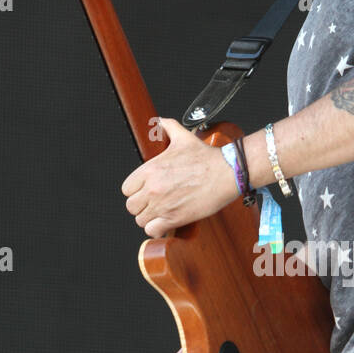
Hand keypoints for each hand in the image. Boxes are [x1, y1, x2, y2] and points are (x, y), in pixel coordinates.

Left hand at [121, 118, 238, 236]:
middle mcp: (153, 188)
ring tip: (160, 213)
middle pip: (131, 206)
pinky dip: (157, 229)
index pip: (126, 188)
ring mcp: (162, 205)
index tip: (145, 191)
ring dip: (149, 218)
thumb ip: (167, 127)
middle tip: (153, 203)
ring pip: (140, 220)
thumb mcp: (183, 137)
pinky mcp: (174, 218)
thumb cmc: (207, 158)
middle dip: (141, 206)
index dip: (135, 191)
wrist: (226, 173)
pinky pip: (152, 230)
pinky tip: (165, 223)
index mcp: (150, 170)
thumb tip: (160, 121)